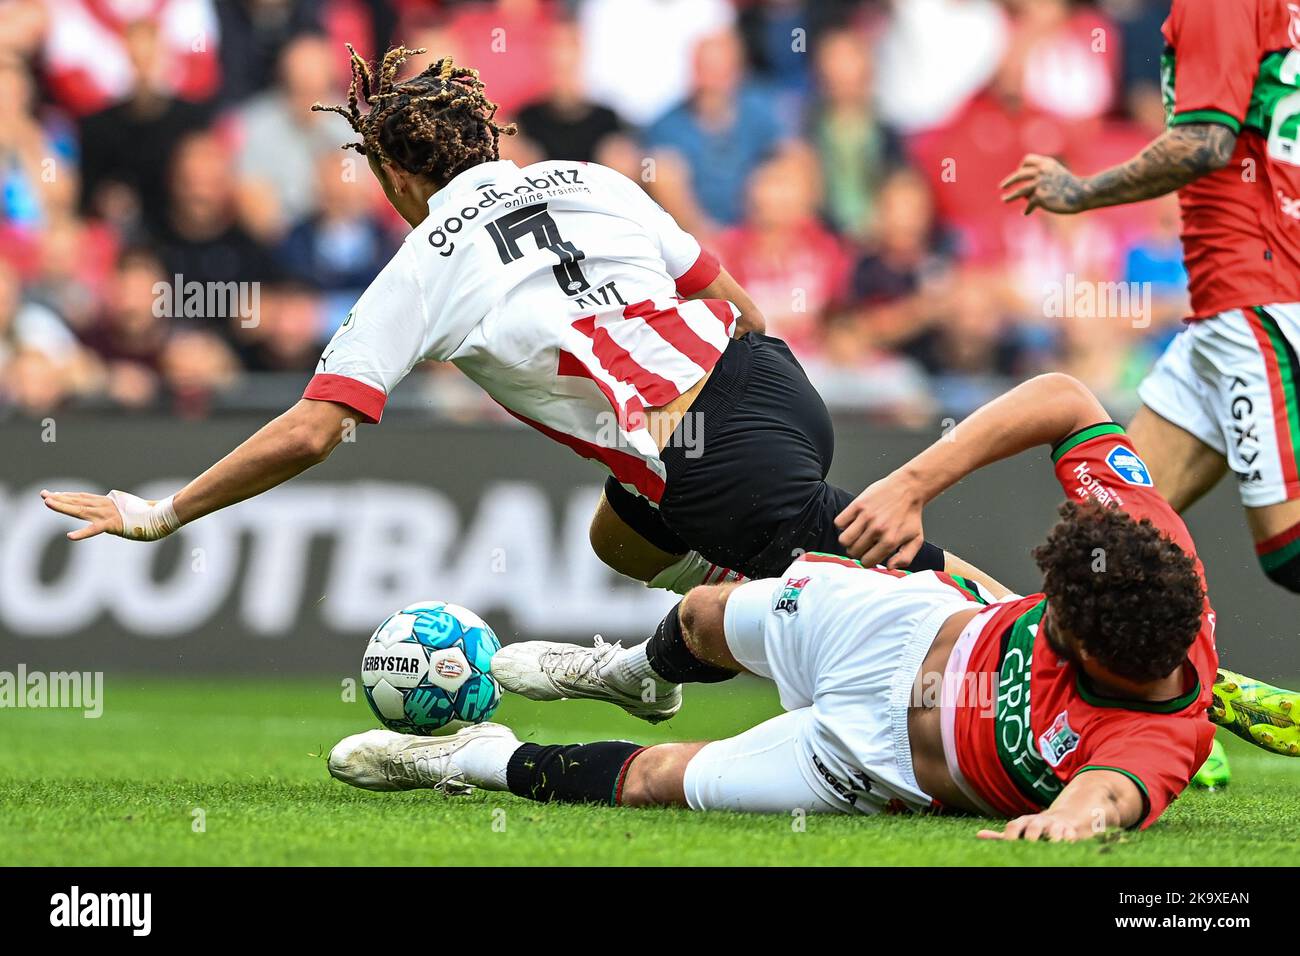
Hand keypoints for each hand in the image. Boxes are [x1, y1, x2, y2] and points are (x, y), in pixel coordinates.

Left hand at [40, 489, 178, 540]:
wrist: (163, 515)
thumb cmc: (152, 514)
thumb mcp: (132, 509)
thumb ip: (123, 508)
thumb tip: (122, 506)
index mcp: (109, 502)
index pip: (83, 497)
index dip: (67, 496)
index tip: (52, 494)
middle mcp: (105, 505)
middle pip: (78, 501)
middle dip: (59, 498)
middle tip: (43, 495)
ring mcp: (108, 514)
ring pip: (81, 510)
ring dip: (63, 507)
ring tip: (48, 503)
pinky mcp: (113, 524)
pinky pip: (95, 530)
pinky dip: (83, 533)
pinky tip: (70, 537)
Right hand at [834, 471, 925, 567]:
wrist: (909, 488)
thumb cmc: (911, 514)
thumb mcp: (916, 539)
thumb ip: (905, 558)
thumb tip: (889, 567)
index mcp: (890, 541)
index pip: (866, 562)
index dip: (866, 560)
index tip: (868, 555)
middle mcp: (877, 530)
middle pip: (853, 552)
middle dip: (857, 551)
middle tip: (862, 545)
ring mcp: (866, 517)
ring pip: (843, 540)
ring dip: (848, 541)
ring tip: (855, 536)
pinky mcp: (858, 505)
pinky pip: (839, 522)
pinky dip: (843, 525)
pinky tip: (852, 523)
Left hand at [977, 812, 1082, 842]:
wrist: (1060, 819)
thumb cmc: (1033, 829)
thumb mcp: (1018, 830)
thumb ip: (1000, 836)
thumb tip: (979, 835)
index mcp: (1024, 822)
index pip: (1014, 826)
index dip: (1011, 834)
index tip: (1009, 844)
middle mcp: (1039, 822)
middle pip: (1035, 826)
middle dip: (1032, 834)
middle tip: (1030, 843)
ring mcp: (1055, 825)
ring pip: (1055, 829)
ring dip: (1054, 836)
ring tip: (1052, 843)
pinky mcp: (1069, 830)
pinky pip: (1070, 833)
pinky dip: (1069, 838)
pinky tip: (1067, 843)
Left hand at [1000, 154, 1088, 214]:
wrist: (1082, 193)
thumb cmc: (1070, 186)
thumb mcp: (1057, 175)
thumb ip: (1043, 177)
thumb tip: (1025, 192)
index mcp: (1046, 163)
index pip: (1027, 160)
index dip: (1022, 167)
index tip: (1019, 173)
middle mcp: (1041, 172)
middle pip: (1019, 175)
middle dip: (1009, 181)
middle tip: (1002, 186)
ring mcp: (1039, 184)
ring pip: (1019, 191)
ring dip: (1010, 196)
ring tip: (1004, 200)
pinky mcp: (1039, 197)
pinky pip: (1029, 204)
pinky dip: (1028, 209)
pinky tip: (1026, 213)